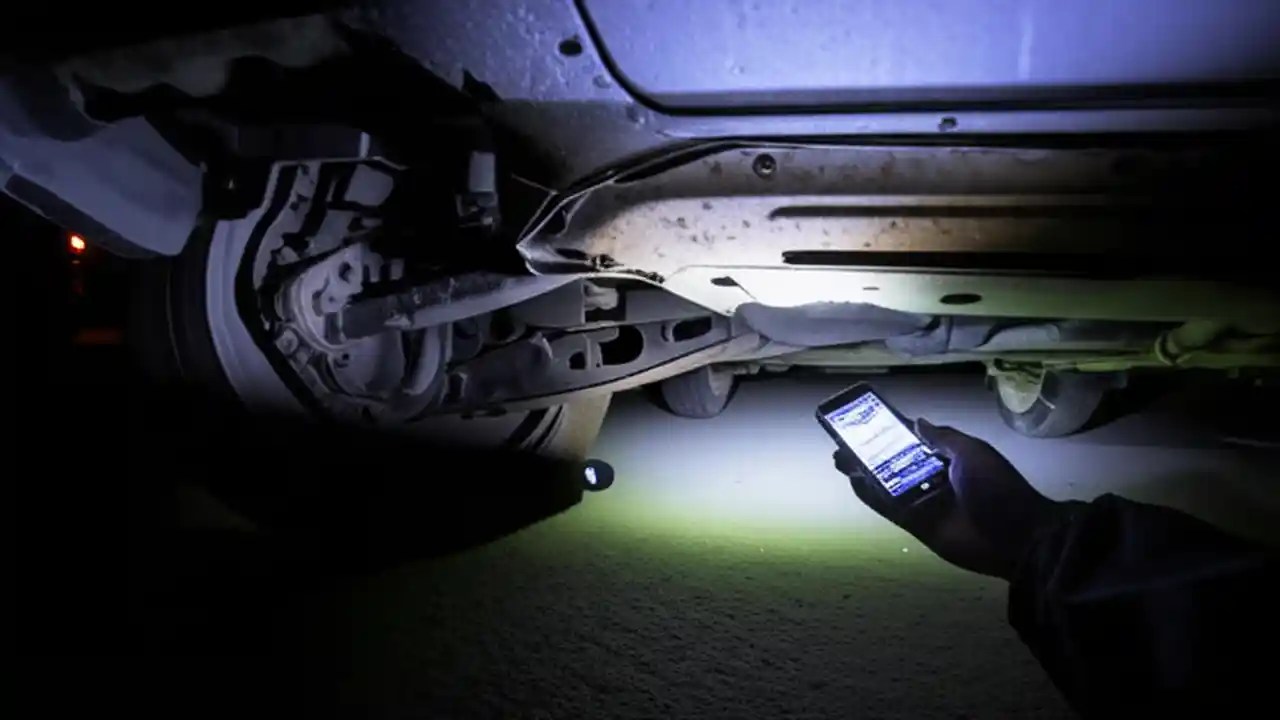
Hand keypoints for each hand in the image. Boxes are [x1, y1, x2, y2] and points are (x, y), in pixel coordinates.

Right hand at [834, 419, 1063, 578]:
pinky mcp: (916, 524)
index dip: (893, 430)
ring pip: (887, 484)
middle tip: (845, 440)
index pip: (915, 441)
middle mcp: (935, 478)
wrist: (1015, 537)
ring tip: (840, 458)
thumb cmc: (997, 488)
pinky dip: (871, 495)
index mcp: (950, 458)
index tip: (869, 420)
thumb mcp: (972, 453)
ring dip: (864, 472)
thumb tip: (918, 421)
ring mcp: (924, 502)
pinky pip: (889, 507)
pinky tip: (854, 481)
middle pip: (896, 462)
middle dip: (871, 452)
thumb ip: (943, 438)